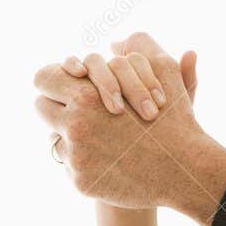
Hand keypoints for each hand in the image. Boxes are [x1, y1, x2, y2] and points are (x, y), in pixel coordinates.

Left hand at [34, 34, 225, 217]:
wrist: (183, 171)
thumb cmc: (175, 120)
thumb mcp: (165, 72)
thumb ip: (141, 49)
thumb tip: (116, 43)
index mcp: (87, 95)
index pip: (44, 79)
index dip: (54, 78)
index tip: (67, 83)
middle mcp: (75, 127)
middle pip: (42, 108)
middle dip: (56, 106)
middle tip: (74, 108)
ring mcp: (76, 158)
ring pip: (54, 138)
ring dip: (69, 134)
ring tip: (96, 135)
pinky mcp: (81, 183)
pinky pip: (70, 165)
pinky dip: (84, 161)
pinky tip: (108, 159)